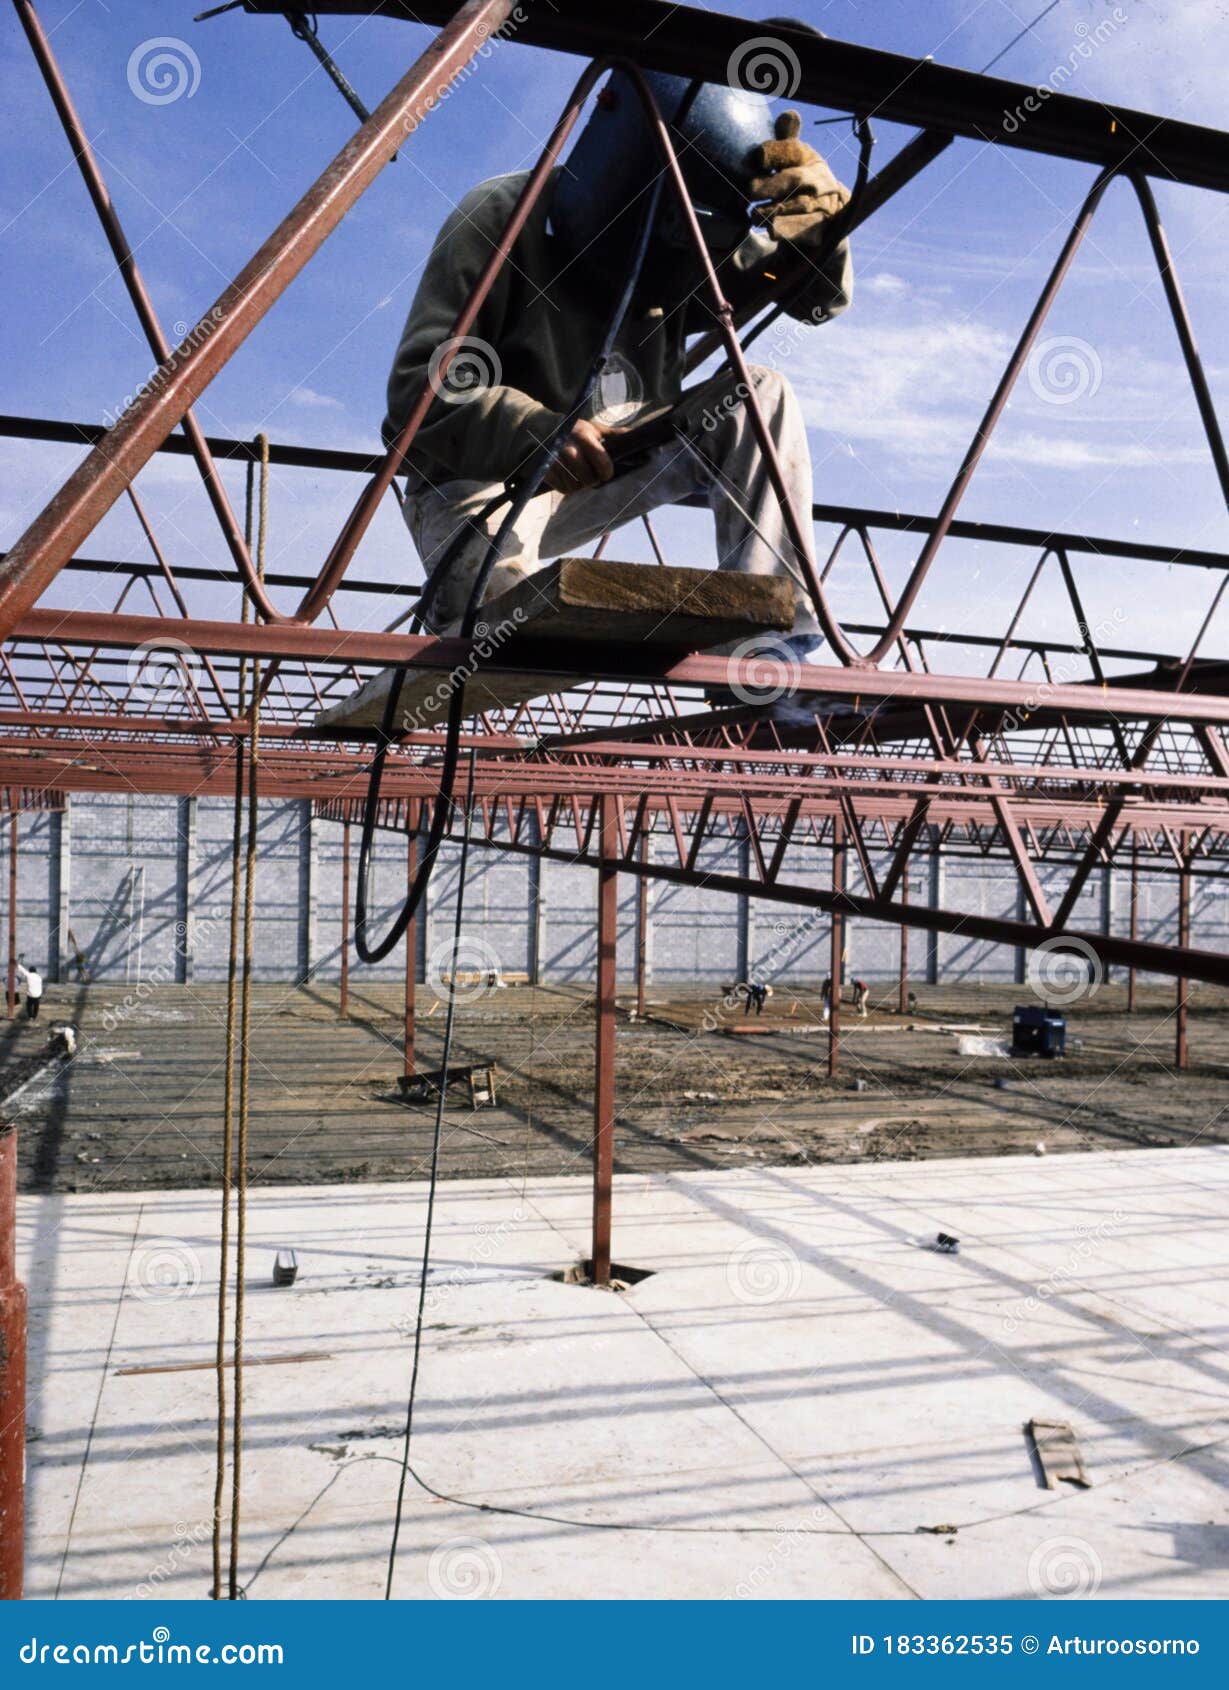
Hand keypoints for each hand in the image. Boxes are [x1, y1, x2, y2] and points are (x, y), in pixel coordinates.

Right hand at [543, 418, 619, 493]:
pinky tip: (569, 478)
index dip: (607, 473)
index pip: (603, 464)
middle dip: (593, 479)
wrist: (543, 429)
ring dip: (581, 485)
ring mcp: (556, 460)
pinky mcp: (546, 470)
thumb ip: (614, 434)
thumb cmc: (575, 431)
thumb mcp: (594, 429)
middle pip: (589, 479)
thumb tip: (635, 435)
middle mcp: (569, 449)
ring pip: (576, 486)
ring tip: (580, 476)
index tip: (606, 472)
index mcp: (584, 437)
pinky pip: (563, 489)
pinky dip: (569, 487)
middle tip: (592, 475)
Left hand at [748, 110, 849, 248]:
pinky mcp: (822, 229)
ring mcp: (824, 206)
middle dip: (772, 185)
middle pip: (797, 179)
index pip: (794, 150)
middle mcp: (821, 181)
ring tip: (754, 215)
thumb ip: (784, 144)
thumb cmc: (798, 187)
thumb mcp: (793, 163)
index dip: (776, 151)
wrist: (825, 220)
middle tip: (750, 191)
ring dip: (774, 211)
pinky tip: (772, 232)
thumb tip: (790, 115)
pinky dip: (787, 231)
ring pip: (799, 207)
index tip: (758, 157)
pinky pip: (805, 230)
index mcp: (810, 159)